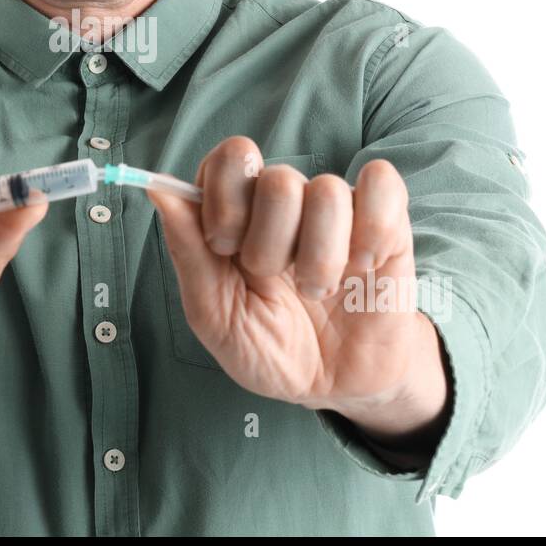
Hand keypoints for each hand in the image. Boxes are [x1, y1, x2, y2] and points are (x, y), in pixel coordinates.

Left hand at [147, 137, 447, 446]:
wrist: (335, 387)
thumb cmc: (268, 349)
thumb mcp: (216, 315)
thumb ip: (187, 252)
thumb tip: (159, 191)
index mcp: (236, 212)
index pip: (228, 158)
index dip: (224, 198)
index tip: (224, 247)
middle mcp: (284, 202)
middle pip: (276, 178)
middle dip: (271, 244)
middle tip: (273, 280)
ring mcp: (336, 208)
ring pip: (327, 190)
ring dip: (320, 257)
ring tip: (317, 292)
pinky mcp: (386, 220)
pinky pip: (381, 183)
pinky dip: (373, 228)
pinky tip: (363, 267)